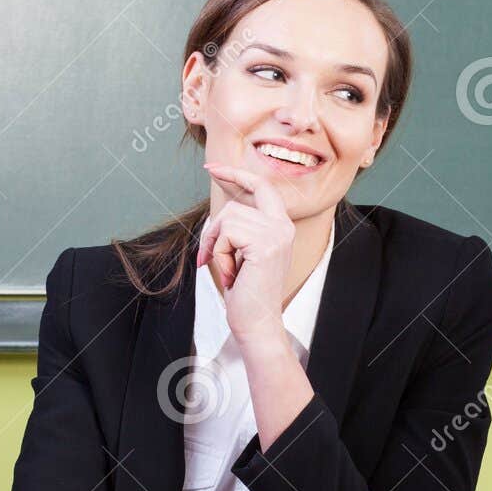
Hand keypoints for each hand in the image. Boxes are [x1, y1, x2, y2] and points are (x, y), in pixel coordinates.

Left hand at [198, 162, 294, 343]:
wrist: (256, 323)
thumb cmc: (246, 292)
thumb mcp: (242, 252)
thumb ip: (239, 227)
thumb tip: (222, 203)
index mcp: (281, 226)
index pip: (261, 187)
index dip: (236, 175)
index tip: (212, 167)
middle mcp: (283, 226)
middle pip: (236, 205)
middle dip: (215, 230)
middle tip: (207, 256)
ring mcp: (277, 234)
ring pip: (228, 220)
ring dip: (218, 247)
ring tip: (228, 270)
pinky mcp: (265, 244)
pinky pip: (226, 234)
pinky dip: (220, 255)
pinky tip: (231, 274)